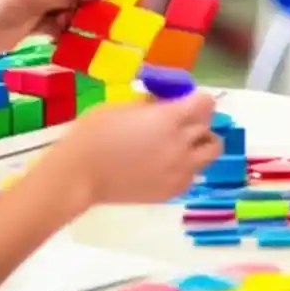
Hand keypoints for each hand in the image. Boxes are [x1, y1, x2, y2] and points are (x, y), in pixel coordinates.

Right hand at [47, 91, 220, 206]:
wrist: (79, 174)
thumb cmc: (95, 133)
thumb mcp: (124, 105)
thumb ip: (152, 105)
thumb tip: (166, 104)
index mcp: (171, 118)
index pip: (206, 104)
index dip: (199, 100)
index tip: (187, 101)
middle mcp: (182, 144)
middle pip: (210, 127)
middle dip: (199, 120)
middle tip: (182, 121)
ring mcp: (180, 170)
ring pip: (210, 153)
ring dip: (200, 145)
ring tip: (181, 144)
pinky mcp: (172, 190)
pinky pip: (193, 174)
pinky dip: (188, 166)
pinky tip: (167, 164)